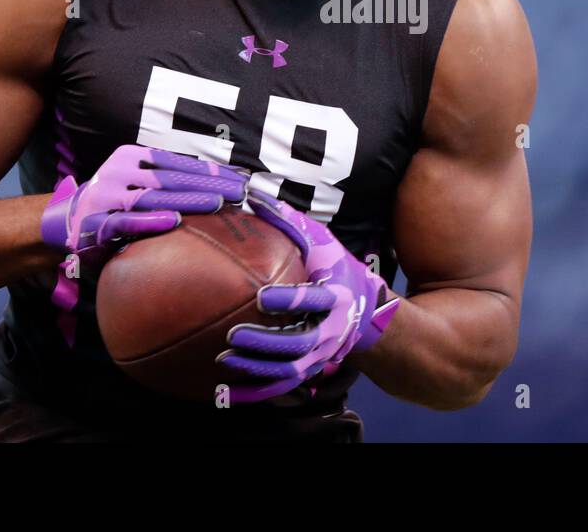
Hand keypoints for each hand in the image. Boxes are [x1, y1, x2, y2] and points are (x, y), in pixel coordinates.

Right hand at [41, 145, 248, 347]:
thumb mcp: (138, 180)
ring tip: (216, 203)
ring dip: (186, 200)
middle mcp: (118, 171)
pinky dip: (149, 221)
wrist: (68, 222)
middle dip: (207, 185)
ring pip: (152, 197)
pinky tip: (173, 222)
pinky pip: (125, 222)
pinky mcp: (95, 223)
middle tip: (238, 193)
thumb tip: (223, 181)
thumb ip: (170, 179)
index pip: (176, 162)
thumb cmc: (118, 201)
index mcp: (131, 156)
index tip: (238, 178)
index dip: (208, 170)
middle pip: (170, 178)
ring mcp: (106, 196)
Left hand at [215, 188, 400, 401]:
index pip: (311, 301)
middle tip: (234, 335)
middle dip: (267, 342)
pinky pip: (282, 388)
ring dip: (257, 369)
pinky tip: (225, 393)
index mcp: (335, 296)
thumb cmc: (334, 268)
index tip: (262, 297)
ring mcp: (322, 355)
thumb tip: (251, 194)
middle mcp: (331, 330)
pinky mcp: (310, 370)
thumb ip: (288, 221)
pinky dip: (255, 393)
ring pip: (290, 370)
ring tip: (224, 360)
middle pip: (300, 342)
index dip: (289, 301)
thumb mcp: (320, 242)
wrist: (363, 310)